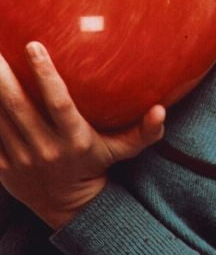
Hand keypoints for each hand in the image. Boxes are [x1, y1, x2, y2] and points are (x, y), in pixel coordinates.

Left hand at [0, 43, 164, 228]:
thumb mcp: (123, 150)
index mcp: (75, 140)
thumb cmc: (96, 166)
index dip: (45, 74)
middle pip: (18, 106)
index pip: (58, 102)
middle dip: (3, 75)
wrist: (68, 209)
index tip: (34, 45)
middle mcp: (46, 149)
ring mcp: (20, 159)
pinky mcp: (2, 168)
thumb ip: (145, 131)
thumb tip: (161, 110)